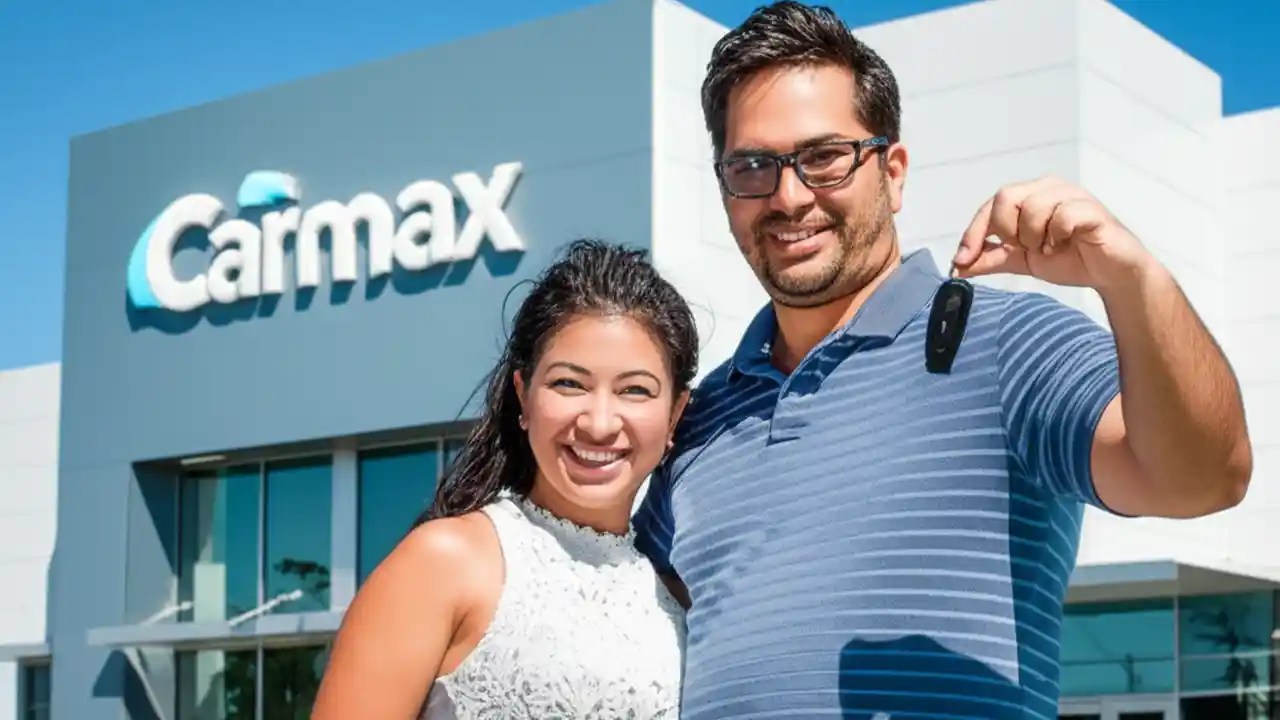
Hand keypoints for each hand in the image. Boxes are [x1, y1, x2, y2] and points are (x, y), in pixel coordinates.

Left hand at [952, 176, 1156, 290]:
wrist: (1110, 275)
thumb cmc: (1071, 259)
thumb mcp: (1022, 261)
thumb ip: (992, 259)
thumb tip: (958, 265)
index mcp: (1030, 195)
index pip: (991, 206)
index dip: (973, 233)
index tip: (963, 259)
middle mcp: (1049, 188)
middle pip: (1005, 197)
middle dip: (1008, 232)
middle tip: (1026, 248)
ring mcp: (1072, 195)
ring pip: (1032, 208)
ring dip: (1035, 238)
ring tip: (1051, 247)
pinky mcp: (1091, 209)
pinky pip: (1061, 216)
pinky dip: (1057, 236)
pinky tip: (1067, 244)